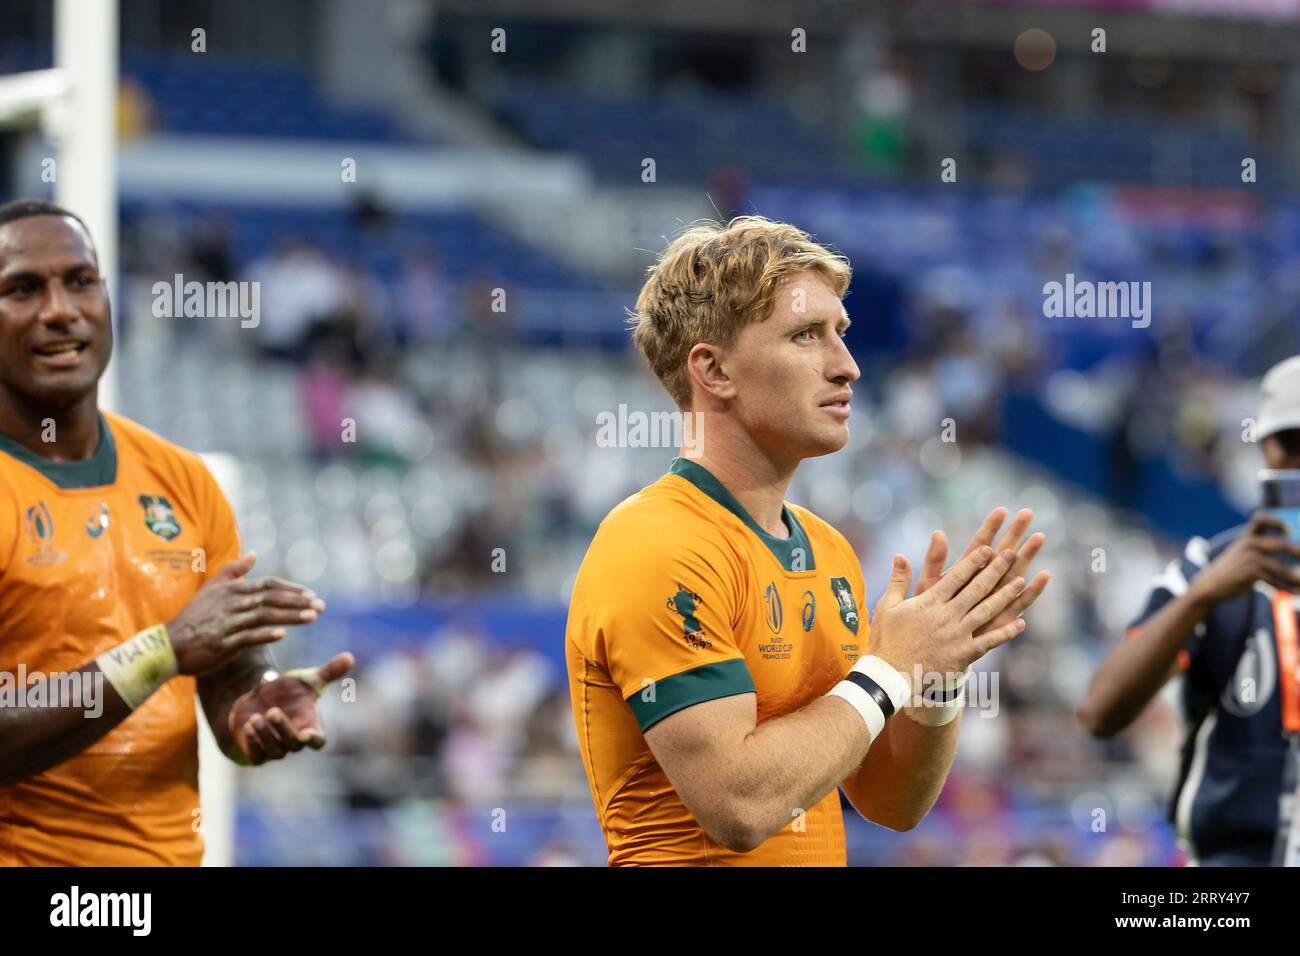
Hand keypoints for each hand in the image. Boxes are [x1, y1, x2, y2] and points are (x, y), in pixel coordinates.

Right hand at [168, 552, 324, 675]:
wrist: (169, 645)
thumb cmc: (194, 617)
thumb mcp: (212, 588)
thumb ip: (233, 570)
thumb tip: (254, 553)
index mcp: (233, 591)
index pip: (268, 585)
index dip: (291, 589)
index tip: (311, 595)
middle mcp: (232, 604)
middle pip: (271, 599)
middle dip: (298, 601)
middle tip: (322, 605)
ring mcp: (227, 624)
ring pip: (263, 616)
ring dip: (290, 616)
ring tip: (312, 617)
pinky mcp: (222, 643)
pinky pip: (246, 638)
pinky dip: (264, 635)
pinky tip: (282, 635)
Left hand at [231, 653, 354, 764]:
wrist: (259, 701)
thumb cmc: (289, 692)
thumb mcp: (307, 680)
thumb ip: (329, 672)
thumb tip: (350, 657)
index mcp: (311, 727)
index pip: (318, 741)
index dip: (314, 739)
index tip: (306, 734)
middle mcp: (295, 741)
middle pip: (293, 744)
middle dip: (283, 728)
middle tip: (272, 711)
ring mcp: (276, 749)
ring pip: (275, 751)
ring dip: (265, 735)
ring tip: (255, 717)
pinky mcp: (257, 753)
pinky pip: (257, 757)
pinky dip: (253, 744)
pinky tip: (248, 726)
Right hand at [869, 546, 1027, 684]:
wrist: (890, 676)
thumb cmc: (886, 640)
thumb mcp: (887, 606)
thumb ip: (898, 580)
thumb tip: (900, 555)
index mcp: (929, 602)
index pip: (956, 576)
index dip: (974, 561)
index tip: (989, 548)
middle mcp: (947, 615)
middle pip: (977, 588)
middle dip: (996, 570)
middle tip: (1012, 554)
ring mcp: (957, 635)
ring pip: (987, 610)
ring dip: (1005, 595)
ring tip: (1021, 581)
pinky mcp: (963, 655)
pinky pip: (989, 642)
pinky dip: (1006, 632)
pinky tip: (1021, 624)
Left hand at [913, 507, 1050, 636]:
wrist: (934, 647)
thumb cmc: (928, 615)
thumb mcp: (929, 586)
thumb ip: (934, 561)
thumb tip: (937, 532)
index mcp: (964, 572)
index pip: (979, 544)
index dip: (990, 528)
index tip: (1002, 509)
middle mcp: (983, 582)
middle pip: (1001, 554)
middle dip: (1013, 533)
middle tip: (1028, 512)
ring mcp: (994, 599)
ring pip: (1014, 574)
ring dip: (1027, 555)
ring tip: (1039, 536)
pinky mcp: (1001, 619)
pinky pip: (1019, 604)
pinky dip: (1032, 591)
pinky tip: (1044, 575)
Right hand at [1188, 512, 1299, 604]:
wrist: (1210, 585)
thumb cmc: (1231, 570)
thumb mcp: (1241, 554)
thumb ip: (1261, 550)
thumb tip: (1295, 552)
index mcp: (1246, 537)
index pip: (1260, 520)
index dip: (1276, 521)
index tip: (1289, 528)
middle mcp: (1248, 544)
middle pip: (1279, 544)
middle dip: (1296, 551)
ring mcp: (1249, 558)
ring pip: (1279, 567)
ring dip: (1294, 576)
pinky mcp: (1250, 573)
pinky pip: (1274, 580)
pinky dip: (1286, 588)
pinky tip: (1295, 592)